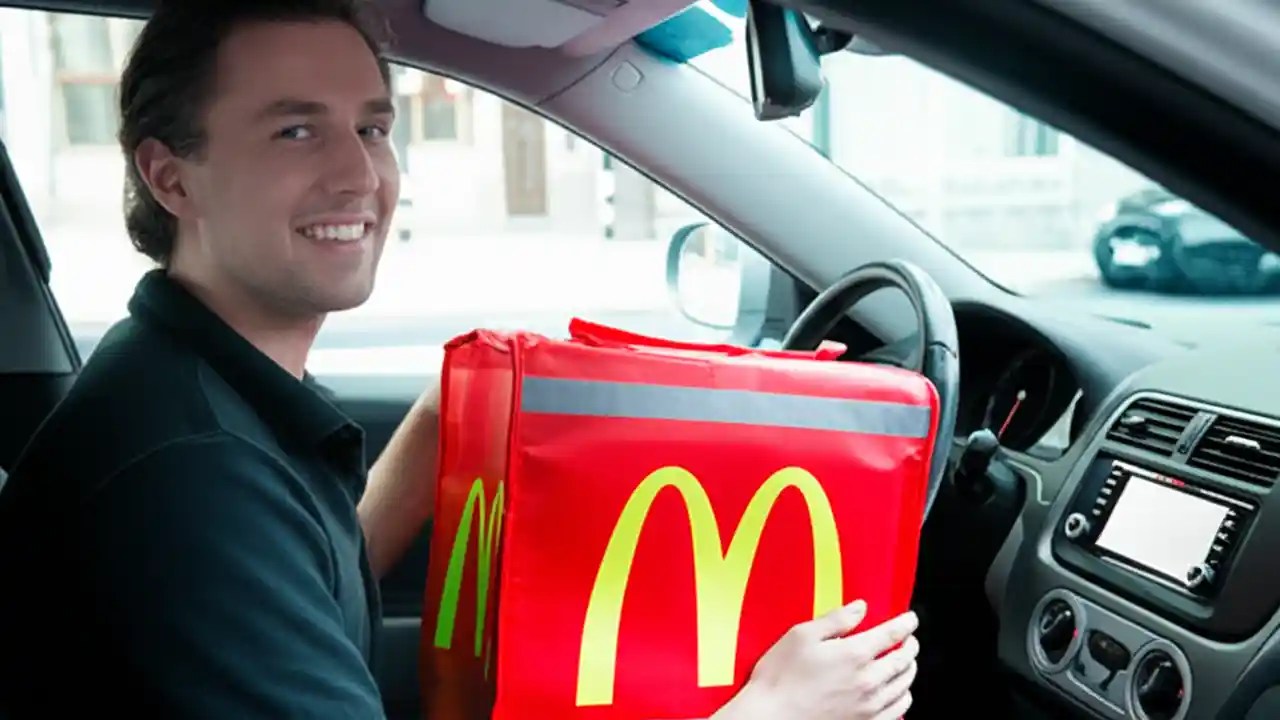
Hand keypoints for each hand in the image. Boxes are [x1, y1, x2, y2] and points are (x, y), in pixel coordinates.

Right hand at [717, 600, 918, 719]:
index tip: (910, 619)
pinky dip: (904, 697)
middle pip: (903, 659)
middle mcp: (868, 680)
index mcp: (854, 654)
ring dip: (909, 670)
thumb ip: (835, 620)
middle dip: (911, 645)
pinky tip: (900, 693)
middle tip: (910, 639)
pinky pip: (899, 711)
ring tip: (906, 663)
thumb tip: (860, 607)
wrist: (770, 717)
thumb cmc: (780, 677)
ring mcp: (869, 706)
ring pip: (905, 685)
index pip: (892, 634)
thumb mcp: (801, 635)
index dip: (906, 623)